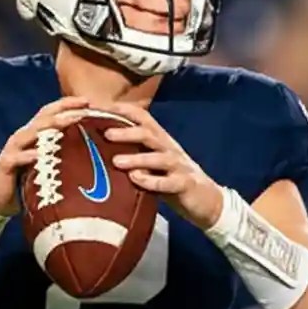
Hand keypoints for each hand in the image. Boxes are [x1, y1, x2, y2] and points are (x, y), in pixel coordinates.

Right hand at [0, 96, 88, 215]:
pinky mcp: (5, 164)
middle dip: (63, 111)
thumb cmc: (26, 180)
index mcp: (35, 134)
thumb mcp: (46, 163)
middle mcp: (24, 136)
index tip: (87, 102)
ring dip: (48, 127)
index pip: (51, 113)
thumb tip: (91, 149)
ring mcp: (14, 149)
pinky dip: (27, 155)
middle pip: (43, 118)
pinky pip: (16, 158)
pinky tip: (38, 155)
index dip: (67, 105)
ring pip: (30, 133)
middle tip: (83, 110)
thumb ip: (62, 153)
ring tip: (66, 123)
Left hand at [100, 102, 223, 229]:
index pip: (143, 118)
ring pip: (159, 158)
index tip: (100, 108)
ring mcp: (179, 167)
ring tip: (117, 161)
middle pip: (149, 134)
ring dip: (137, 158)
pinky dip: (151, 181)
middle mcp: (170, 149)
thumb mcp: (154, 163)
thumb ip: (135, 153)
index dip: (123, 111)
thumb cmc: (172, 179)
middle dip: (128, 133)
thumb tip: (100, 146)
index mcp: (161, 140)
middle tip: (106, 134)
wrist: (207, 200)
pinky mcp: (185, 185)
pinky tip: (137, 180)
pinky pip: (168, 183)